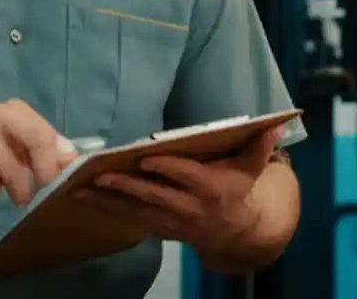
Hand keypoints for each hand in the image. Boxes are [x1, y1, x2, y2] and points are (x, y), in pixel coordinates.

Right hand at [0, 99, 77, 205]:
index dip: (57, 164)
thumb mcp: (5, 142)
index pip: (49, 135)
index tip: (55, 186)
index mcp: (16, 111)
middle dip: (42, 176)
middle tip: (30, 197)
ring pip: (13, 173)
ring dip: (6, 191)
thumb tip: (71, 156)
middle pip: (39, 142)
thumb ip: (37, 147)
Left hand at [75, 126, 283, 253]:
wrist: (236, 232)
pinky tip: (84, 200)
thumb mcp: (251, 168)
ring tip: (79, 190)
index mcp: (210, 188)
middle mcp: (188, 208)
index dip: (165, 169)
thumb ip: (259, 146)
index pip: (185, 177)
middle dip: (126, 188)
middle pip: (154, 197)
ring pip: (135, 212)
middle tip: (99, 176)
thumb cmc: (238, 189)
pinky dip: (106, 211)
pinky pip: (129, 221)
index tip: (143, 159)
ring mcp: (171, 221)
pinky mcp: (159, 229)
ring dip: (106, 202)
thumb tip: (277, 124)